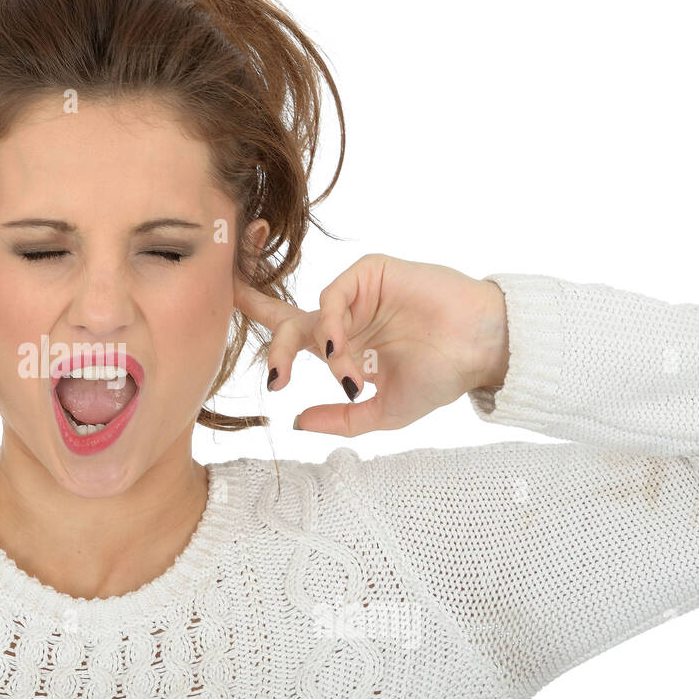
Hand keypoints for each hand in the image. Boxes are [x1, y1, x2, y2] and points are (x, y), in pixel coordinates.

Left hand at [234, 253, 508, 436]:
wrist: (481, 353)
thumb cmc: (439, 378)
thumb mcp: (383, 411)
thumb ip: (341, 419)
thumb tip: (296, 424)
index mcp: (339, 343)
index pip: (285, 331)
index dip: (252, 317)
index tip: (216, 314)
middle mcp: (341, 316)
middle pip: (286, 324)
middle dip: (276, 351)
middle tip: (279, 381)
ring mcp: (355, 294)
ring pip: (311, 315)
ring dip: (321, 349)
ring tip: (346, 374)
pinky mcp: (371, 274)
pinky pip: (334, 294)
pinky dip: (333, 323)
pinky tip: (344, 347)